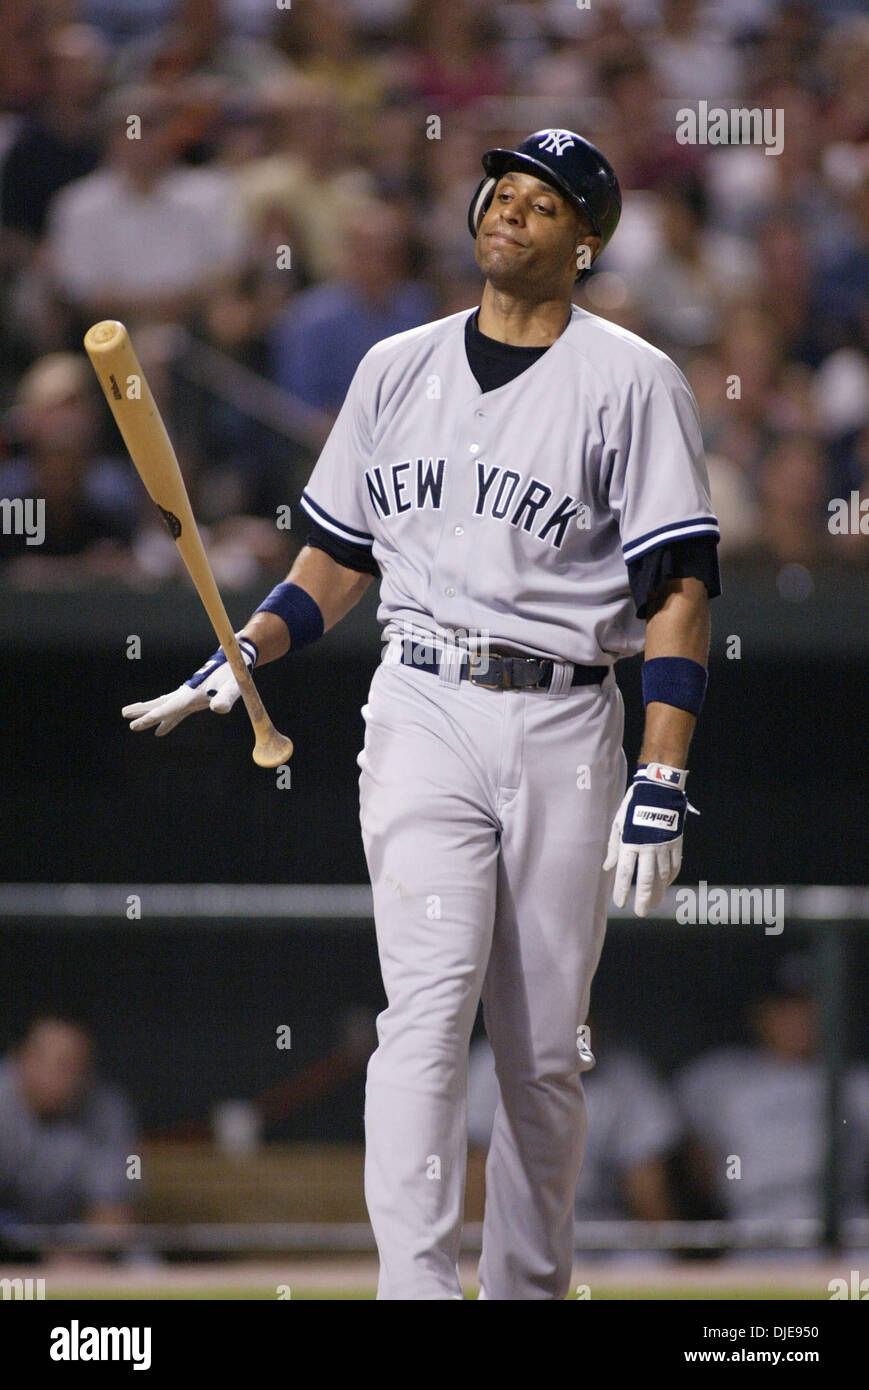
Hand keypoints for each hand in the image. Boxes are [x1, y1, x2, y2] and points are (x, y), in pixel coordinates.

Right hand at [122, 635, 256, 735]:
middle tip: (124, 713)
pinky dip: (168, 721)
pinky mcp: (196, 698)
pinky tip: (160, 732)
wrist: (237, 658)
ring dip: (150, 714)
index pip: (167, 708)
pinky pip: (177, 713)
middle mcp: (187, 694)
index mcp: (191, 694)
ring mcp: (190, 696)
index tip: (133, 725)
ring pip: (164, 706)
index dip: (150, 718)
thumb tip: (218, 709)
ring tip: (133, 722)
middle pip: (160, 704)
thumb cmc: (236, 673)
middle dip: (142, 710)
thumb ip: (226, 697)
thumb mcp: (233, 687)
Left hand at [603, 763, 696, 916]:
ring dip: (659, 892)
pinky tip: (666, 885)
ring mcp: (664, 846)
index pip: (625, 873)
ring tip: (654, 903)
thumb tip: (608, 868)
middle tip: (641, 912)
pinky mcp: (676, 843)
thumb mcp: (618, 823)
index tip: (620, 903)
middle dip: (643, 898)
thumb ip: (614, 847)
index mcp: (631, 843)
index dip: (622, 890)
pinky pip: (675, 865)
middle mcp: (648, 847)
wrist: (659, 790)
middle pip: (646, 879)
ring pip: (663, 876)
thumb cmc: (633, 806)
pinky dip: (670, 877)